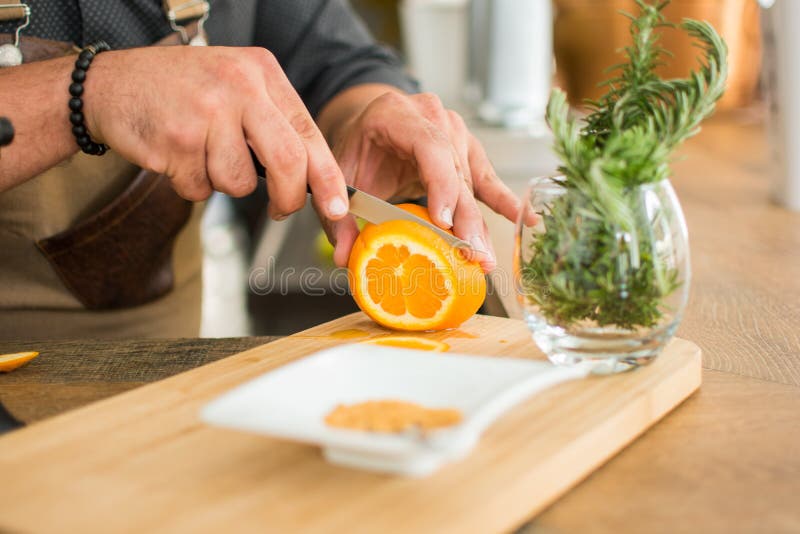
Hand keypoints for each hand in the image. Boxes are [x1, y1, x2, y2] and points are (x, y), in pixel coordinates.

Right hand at [83, 46, 348, 221]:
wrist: (109, 84)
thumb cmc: (180, 91)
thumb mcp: (235, 86)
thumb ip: (273, 123)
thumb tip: (311, 180)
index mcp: (261, 72)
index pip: (309, 133)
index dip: (327, 178)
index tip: (338, 208)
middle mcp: (238, 86)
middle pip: (287, 162)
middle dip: (288, 198)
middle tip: (280, 210)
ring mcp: (207, 112)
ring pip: (240, 183)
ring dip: (222, 182)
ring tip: (200, 152)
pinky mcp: (177, 140)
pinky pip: (200, 189)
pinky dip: (191, 184)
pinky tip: (176, 154)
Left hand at [318, 88, 520, 271]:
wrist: (366, 124)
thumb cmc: (354, 148)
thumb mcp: (339, 174)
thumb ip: (337, 215)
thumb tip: (343, 257)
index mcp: (397, 113)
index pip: (429, 146)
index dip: (440, 184)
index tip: (444, 223)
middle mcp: (432, 116)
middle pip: (455, 169)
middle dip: (465, 217)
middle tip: (472, 255)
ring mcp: (454, 130)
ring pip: (471, 180)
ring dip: (479, 221)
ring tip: (484, 257)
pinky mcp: (466, 149)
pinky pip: (486, 177)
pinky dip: (503, 201)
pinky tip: (525, 220)